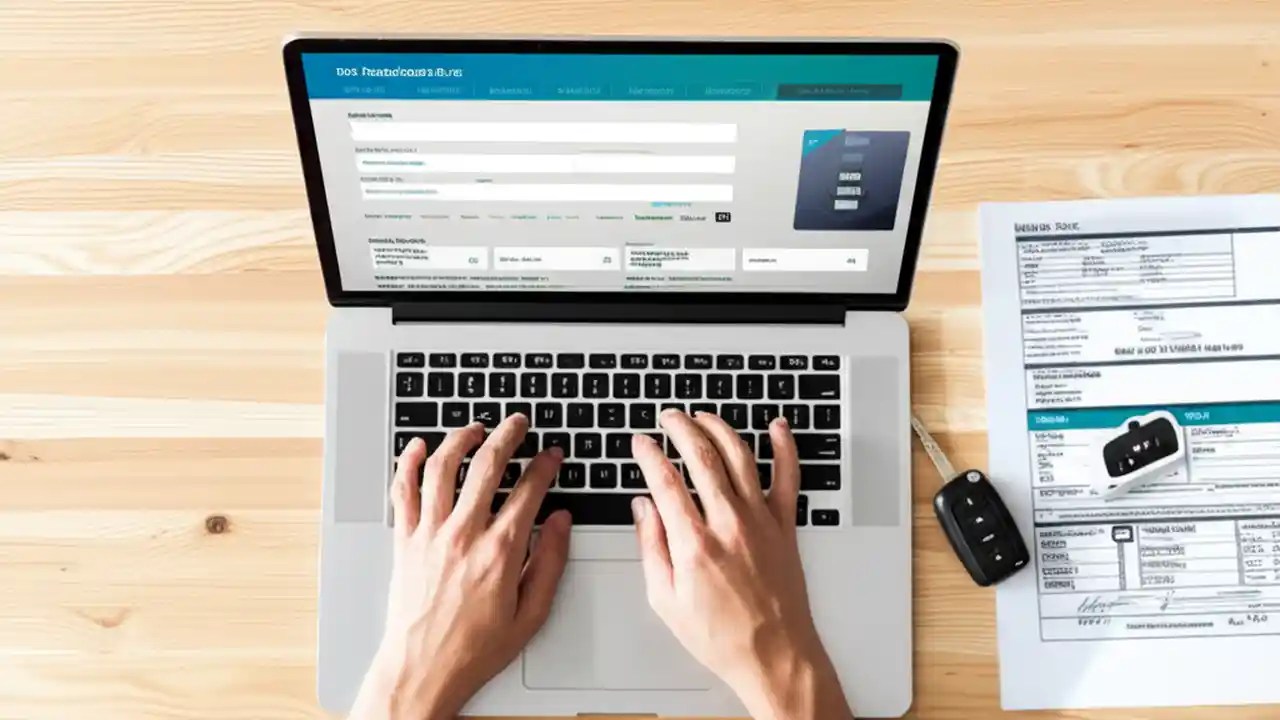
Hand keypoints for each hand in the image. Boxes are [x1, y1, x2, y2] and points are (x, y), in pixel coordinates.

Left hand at [350, 415, 571, 719]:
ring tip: (476, 428)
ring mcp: (429, 535)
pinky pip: (403, 491)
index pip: (528, 491)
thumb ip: (550, 562)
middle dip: (508, 437)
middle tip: (518, 424)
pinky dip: (410, 463)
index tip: (552, 456)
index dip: (545, 466)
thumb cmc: (474, 649)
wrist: (421, 670)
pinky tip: (420, 447)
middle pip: (487, 466)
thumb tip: (562, 523)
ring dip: (461, 439)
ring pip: (443, 468)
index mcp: (499, 553)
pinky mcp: (404, 541)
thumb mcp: (530, 614)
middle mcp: (463, 535)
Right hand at [631, 411, 852, 719]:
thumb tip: (643, 509)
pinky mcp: (785, 526)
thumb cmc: (721, 637)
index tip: (641, 443)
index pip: (666, 481)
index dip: (649, 455)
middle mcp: (729, 524)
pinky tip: (778, 428)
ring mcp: (761, 521)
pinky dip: (785, 448)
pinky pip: (788, 477)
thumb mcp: (665, 601)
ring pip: (740, 457)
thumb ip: (651, 548)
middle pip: (702, 457)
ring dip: (719, 428)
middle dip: (681, 428)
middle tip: (669, 417)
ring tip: (703, 416)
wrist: (774, 655)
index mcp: (694, 544)